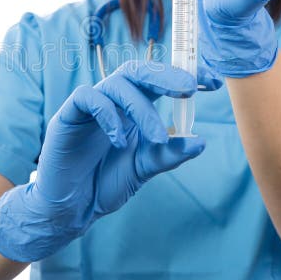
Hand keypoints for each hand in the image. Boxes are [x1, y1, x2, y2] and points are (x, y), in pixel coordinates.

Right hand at [0, 60, 221, 262]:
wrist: (71, 208)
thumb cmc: (104, 184)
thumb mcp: (144, 169)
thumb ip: (168, 154)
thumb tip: (200, 141)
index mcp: (133, 109)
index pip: (159, 81)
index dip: (184, 75)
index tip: (213, 81)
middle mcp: (113, 101)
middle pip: (138, 71)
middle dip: (165, 75)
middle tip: (189, 88)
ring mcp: (90, 106)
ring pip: (117, 85)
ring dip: (142, 109)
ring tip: (156, 137)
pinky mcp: (68, 115)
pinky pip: (88, 98)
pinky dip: (108, 116)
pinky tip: (120, 141)